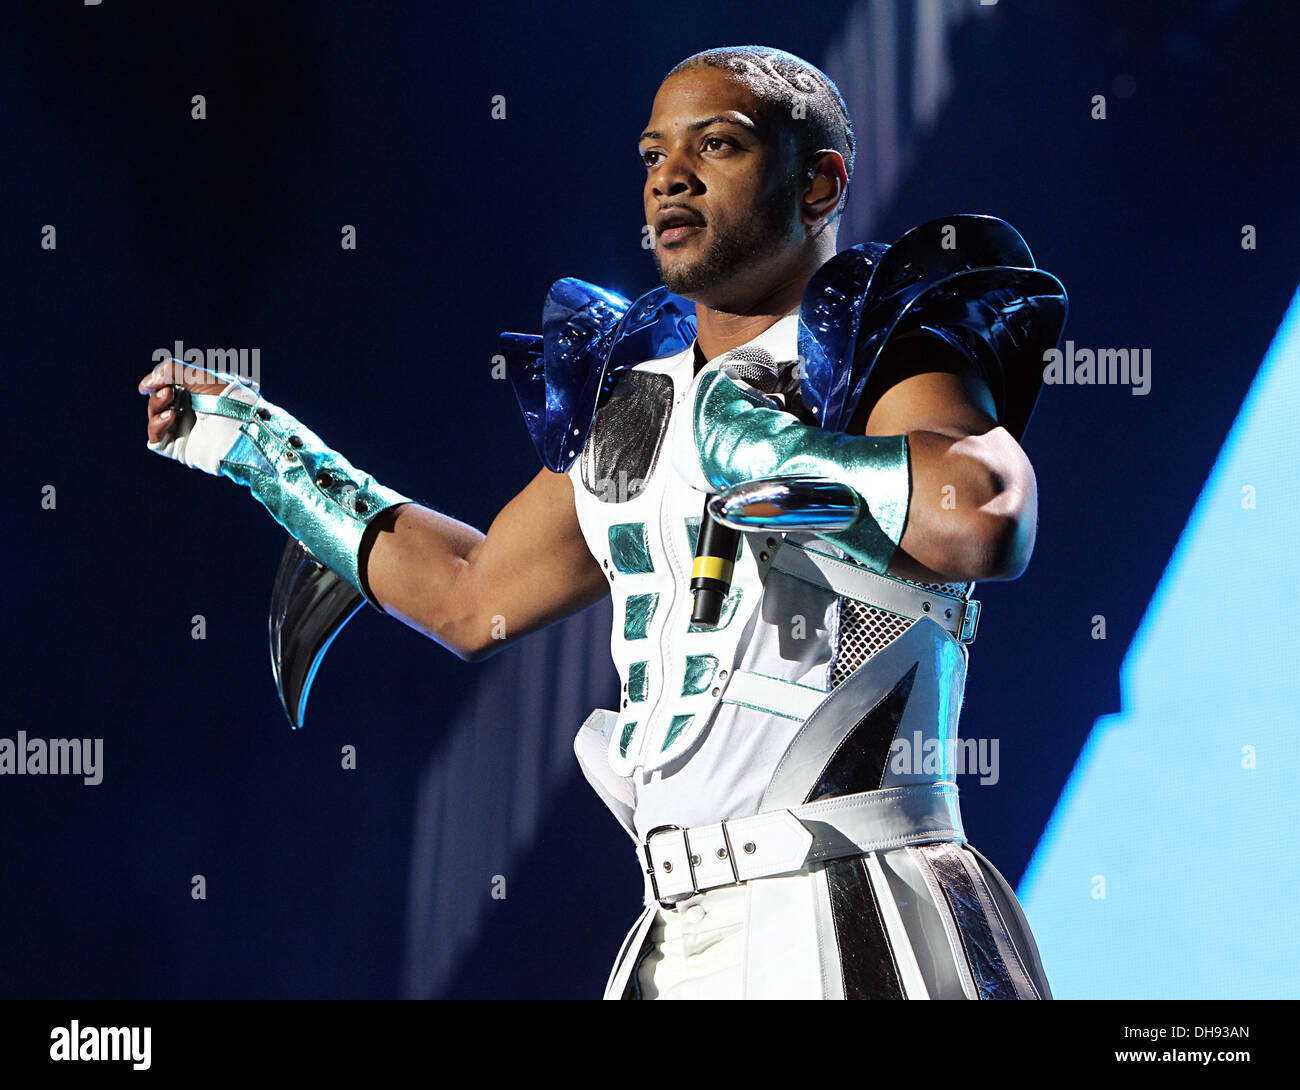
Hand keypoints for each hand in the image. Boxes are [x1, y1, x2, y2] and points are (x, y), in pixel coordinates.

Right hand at [138, 358, 258, 474]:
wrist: (243, 429)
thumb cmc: (230, 400)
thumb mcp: (201, 377)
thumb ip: (172, 371)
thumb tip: (145, 384)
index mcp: (198, 394)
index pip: (168, 386)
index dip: (157, 383)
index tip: (150, 383)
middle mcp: (191, 412)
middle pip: (158, 401)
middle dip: (158, 394)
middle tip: (167, 391)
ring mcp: (185, 430)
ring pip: (154, 418)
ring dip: (156, 406)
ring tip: (168, 399)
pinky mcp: (180, 448)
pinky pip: (156, 439)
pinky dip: (157, 425)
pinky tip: (170, 416)